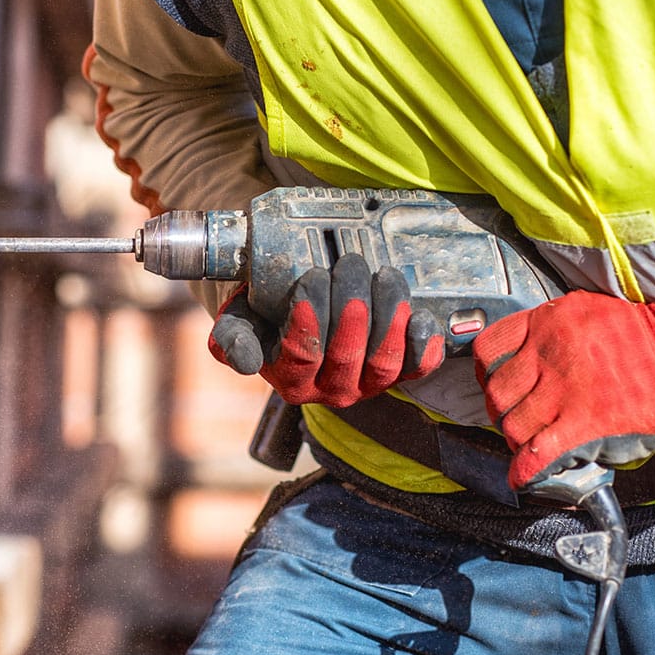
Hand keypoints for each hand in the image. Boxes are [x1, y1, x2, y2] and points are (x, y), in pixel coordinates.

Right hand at [209, 252, 444, 405]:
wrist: (297, 313)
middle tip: (350, 264)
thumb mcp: (239, 321)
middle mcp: (331, 391)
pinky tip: (420, 316)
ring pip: (383, 361)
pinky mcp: (400, 374)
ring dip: (388, 317)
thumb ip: (232, 339)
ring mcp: (368, 385)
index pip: (303, 355)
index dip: (310, 319)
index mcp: (291, 382)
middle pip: (346, 355)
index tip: (313, 277)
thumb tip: (242, 361)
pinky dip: (421, 344)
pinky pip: (416, 367)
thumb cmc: (266, 313)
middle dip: (352, 307)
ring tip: (384, 276)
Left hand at [473, 292, 654, 490]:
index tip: (493, 383)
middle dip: (502, 412)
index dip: (487, 372)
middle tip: (518, 419)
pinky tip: (522, 477)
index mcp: (548, 321)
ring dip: (517, 441)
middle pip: (498, 393)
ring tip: (532, 443)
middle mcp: (549, 352)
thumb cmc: (648, 332)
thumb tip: (527, 356)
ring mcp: (565, 388)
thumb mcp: (589, 310)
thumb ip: (553, 329)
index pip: (489, 348)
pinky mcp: (586, 419)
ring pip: (514, 425)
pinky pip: (539, 451)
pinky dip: (525, 469)